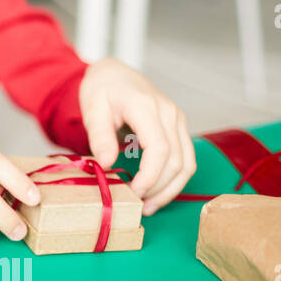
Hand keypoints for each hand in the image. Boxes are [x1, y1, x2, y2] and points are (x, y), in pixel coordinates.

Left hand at [78, 57, 195, 213]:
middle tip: (137, 207)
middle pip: (176, 160)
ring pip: (187, 163)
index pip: (159, 148)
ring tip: (148, 206)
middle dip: (159, 189)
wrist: (114, 74)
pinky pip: (185, 158)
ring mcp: (178, 120)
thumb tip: (107, 164)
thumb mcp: (92, 110)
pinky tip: (157, 192)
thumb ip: (100, 136)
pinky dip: (174, 179)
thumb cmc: (102, 90)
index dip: (150, 176)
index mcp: (146, 107)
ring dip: (170, 189)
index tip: (133, 193)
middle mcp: (169, 114)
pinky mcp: (179, 128)